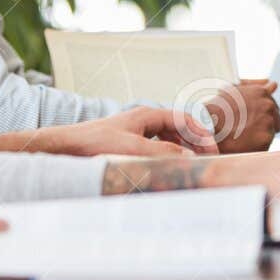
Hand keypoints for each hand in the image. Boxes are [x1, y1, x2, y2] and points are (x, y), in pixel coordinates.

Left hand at [40, 107, 213, 157]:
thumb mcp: (134, 148)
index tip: (212, 151)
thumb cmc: (96, 142)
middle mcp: (144, 119)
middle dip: (194, 143)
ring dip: (181, 149)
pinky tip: (168, 165)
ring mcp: (135, 129)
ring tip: (191, 163)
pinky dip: (166, 153)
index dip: (201, 135)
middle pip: (178, 128)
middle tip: (207, 160)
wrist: (68, 145)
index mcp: (148, 114)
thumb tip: (190, 156)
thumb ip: (163, 152)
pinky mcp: (127, 141)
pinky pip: (155, 145)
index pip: (184, 120)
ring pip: (167, 137)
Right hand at [205, 80, 279, 153]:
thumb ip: (255, 85)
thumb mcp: (233, 90)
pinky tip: (244, 143)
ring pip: (271, 132)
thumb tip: (273, 84)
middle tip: (245, 128)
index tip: (252, 118)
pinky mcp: (266, 139)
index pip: (272, 105)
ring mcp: (268, 122)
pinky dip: (258, 145)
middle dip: (263, 124)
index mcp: (261, 92)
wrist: (206, 127)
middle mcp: (268, 105)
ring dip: (260, 134)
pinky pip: (267, 144)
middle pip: (275, 119)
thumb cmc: (217, 109)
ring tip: (243, 135)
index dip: (262, 113)